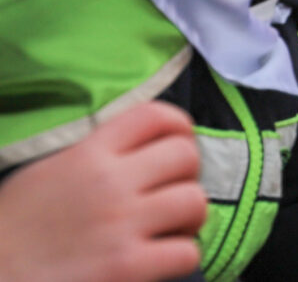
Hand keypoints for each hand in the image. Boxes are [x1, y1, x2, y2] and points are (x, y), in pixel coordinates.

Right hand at [0, 101, 206, 281]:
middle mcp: (109, 181)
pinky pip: (186, 253)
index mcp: (87, 153)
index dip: (179, 127)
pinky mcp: (127, 266)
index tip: (177, 145)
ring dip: (189, 219)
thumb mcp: (47, 173)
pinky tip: (159, 262)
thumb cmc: (12, 230)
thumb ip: (94, 155)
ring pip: (195, 202)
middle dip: (186, 177)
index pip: (155, 116)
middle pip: (186, 156)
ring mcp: (120, 223)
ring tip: (169, 230)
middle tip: (168, 197)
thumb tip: (140, 151)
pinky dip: (180, 258)